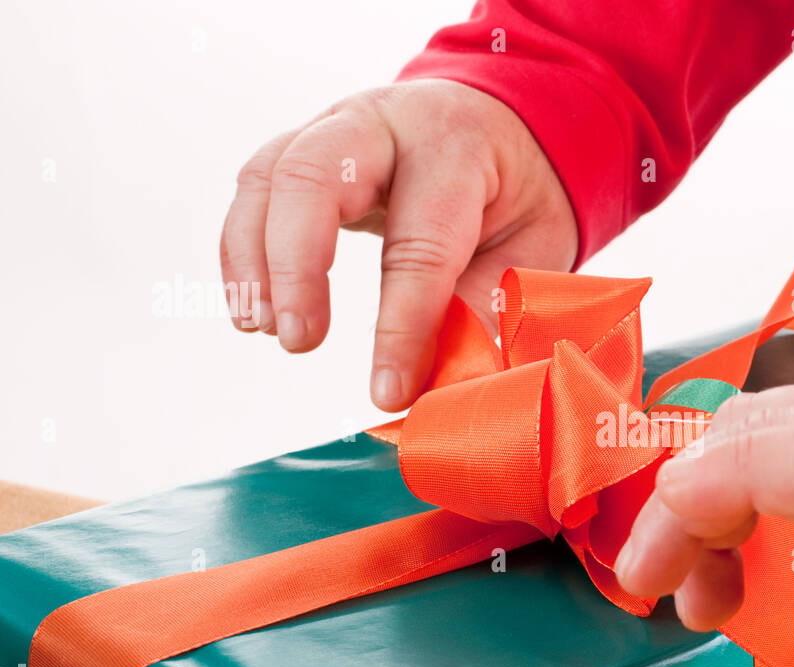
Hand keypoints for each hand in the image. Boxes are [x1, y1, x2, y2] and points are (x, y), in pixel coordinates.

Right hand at [220, 79, 577, 410]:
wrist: (500, 128)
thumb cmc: (513, 196)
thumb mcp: (529, 249)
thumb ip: (484, 311)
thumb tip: (445, 391)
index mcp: (456, 149)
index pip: (418, 243)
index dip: (401, 325)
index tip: (388, 391)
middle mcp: (386, 125)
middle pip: (314, 176)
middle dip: (298, 267)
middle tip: (299, 342)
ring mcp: (334, 129)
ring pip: (268, 176)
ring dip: (254, 260)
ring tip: (264, 330)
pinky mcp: (298, 148)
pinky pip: (254, 191)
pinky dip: (242, 252)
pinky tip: (253, 311)